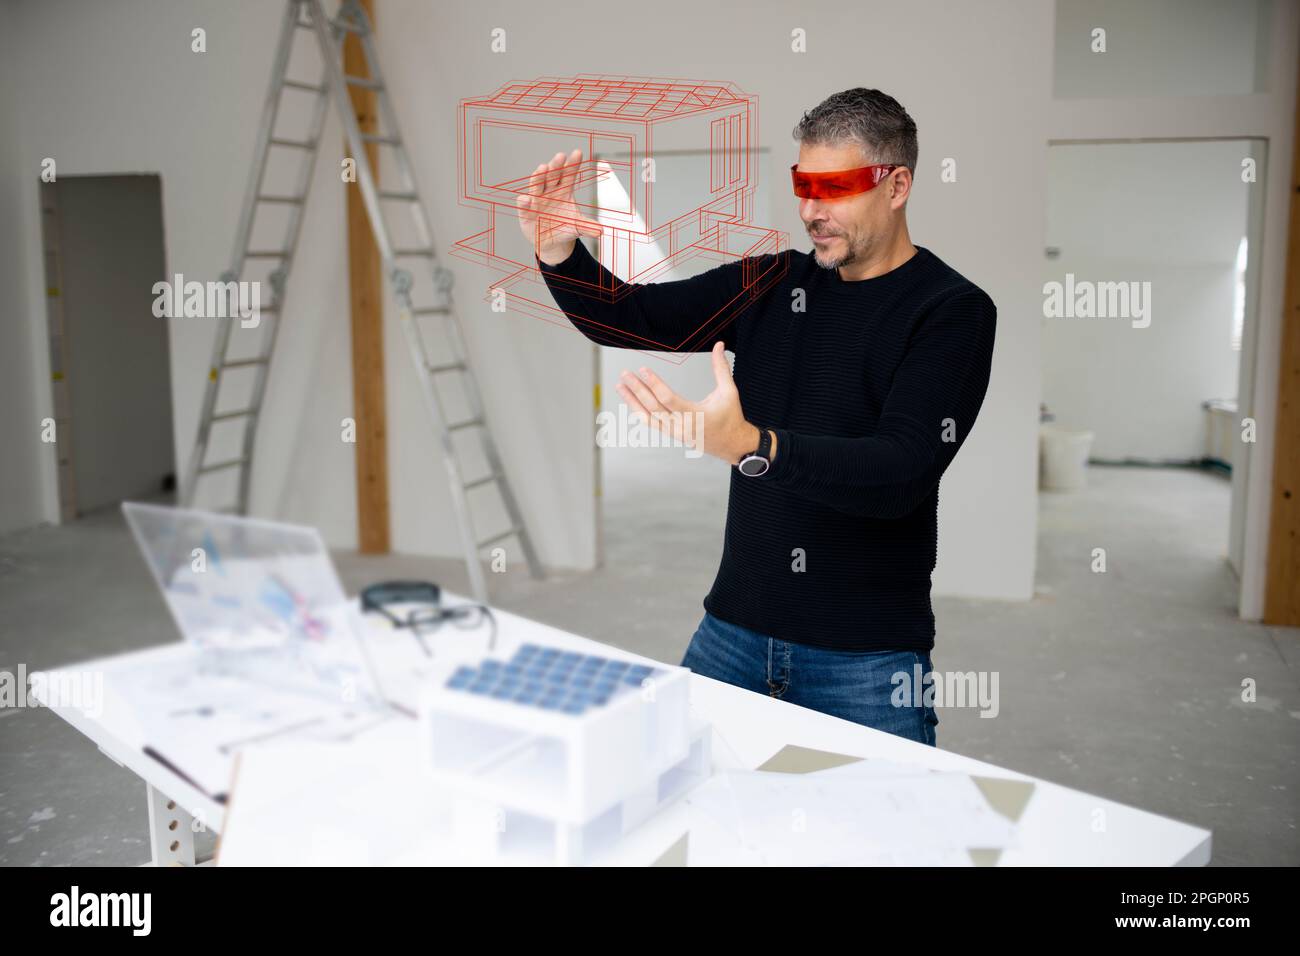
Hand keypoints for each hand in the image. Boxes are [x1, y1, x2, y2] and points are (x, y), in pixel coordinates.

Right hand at [517, 148, 602, 264]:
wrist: (549, 241)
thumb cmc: (563, 227)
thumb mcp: (576, 227)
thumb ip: (587, 226)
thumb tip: (600, 230)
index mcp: (564, 190)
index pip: (569, 174)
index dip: (573, 164)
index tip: (577, 153)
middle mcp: (550, 190)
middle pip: (553, 175)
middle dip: (556, 166)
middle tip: (561, 156)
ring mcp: (537, 198)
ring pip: (537, 184)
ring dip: (539, 176)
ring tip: (543, 168)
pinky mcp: (526, 210)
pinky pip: (524, 204)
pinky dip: (525, 202)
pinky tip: (527, 199)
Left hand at [615, 342, 761, 463]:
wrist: (732, 445)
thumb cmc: (731, 417)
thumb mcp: (729, 391)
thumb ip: (721, 368)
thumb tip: (719, 345)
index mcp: (696, 415)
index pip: (668, 398)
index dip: (654, 384)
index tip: (643, 370)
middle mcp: (682, 426)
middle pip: (654, 407)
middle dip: (637, 389)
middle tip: (625, 375)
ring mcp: (675, 433)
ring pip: (648, 417)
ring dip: (633, 401)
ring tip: (621, 386)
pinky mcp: (672, 434)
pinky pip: (651, 423)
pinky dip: (639, 411)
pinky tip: (630, 400)